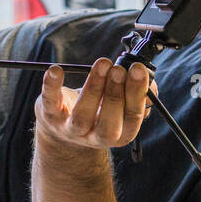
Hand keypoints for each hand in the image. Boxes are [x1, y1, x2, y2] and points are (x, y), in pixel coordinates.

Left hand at [35, 58, 153, 151]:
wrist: (62, 126)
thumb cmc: (98, 108)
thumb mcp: (121, 105)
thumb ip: (137, 94)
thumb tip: (150, 83)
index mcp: (120, 133)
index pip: (132, 119)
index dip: (137, 94)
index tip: (138, 70)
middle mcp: (96, 137)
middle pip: (108, 125)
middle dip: (115, 96)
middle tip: (119, 70)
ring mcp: (71, 130)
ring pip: (82, 117)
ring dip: (93, 88)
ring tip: (103, 64)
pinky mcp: (51, 117)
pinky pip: (50, 103)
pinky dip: (52, 86)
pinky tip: (55, 70)